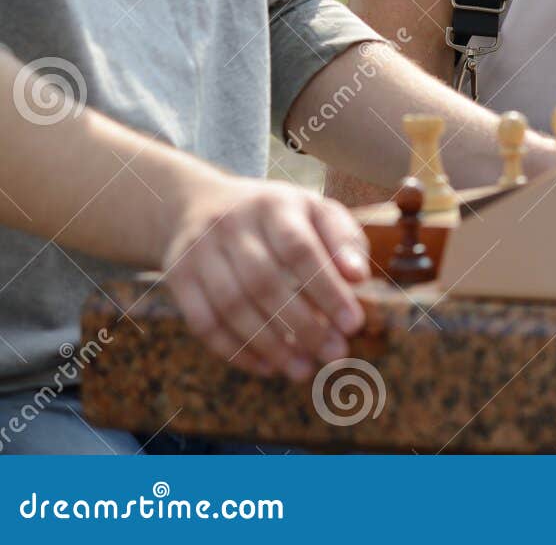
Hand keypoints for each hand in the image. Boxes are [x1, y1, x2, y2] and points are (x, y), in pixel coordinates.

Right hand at [161, 178, 369, 379]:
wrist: (199, 204)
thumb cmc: (277, 215)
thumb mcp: (314, 211)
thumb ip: (343, 240)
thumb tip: (359, 277)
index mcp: (273, 205)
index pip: (300, 250)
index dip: (327, 290)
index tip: (353, 325)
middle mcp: (231, 225)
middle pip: (264, 283)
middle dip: (303, 325)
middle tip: (334, 354)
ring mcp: (198, 251)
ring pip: (232, 307)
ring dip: (270, 346)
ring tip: (304, 370)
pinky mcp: (177, 278)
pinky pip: (203, 323)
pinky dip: (235, 351)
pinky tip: (267, 368)